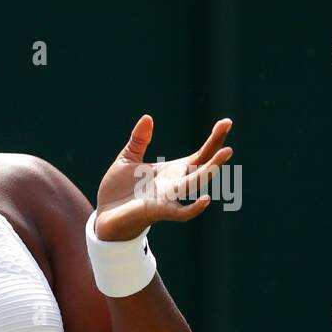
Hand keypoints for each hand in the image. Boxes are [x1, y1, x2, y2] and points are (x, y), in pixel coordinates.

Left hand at [95, 115, 233, 240]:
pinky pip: (181, 213)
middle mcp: (176, 184)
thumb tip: (147, 117)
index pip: (200, 154)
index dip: (214, 139)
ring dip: (210, 171)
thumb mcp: (127, 159)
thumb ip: (139, 140)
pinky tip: (206, 200)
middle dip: (216, 154)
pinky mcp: (158, 212)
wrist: (103, 214)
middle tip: (228, 140)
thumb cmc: (118, 189)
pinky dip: (194, 208)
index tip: (226, 122)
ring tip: (224, 154)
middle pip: (203, 167)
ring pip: (195, 185)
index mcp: (172, 171)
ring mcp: (169, 198)